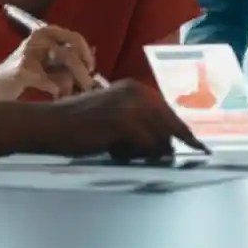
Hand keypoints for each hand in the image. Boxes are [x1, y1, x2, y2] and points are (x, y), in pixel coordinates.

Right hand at [0, 26, 94, 100]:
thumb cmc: (23, 75)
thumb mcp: (48, 62)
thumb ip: (67, 55)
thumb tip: (94, 50)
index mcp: (43, 32)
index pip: (74, 37)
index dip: (86, 54)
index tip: (91, 69)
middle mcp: (36, 38)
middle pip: (70, 53)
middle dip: (82, 72)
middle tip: (88, 86)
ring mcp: (28, 53)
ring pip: (61, 69)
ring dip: (71, 84)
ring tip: (69, 94)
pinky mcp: (21, 70)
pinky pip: (49, 83)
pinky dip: (55, 91)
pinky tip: (56, 96)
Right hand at [35, 80, 208, 161]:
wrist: (47, 125)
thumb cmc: (76, 126)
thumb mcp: (112, 118)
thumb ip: (138, 125)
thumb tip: (164, 147)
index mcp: (135, 88)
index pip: (168, 112)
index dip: (183, 132)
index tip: (200, 148)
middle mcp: (137, 92)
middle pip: (171, 123)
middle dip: (174, 144)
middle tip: (179, 159)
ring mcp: (131, 105)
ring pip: (160, 137)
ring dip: (147, 152)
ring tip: (119, 151)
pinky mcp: (123, 122)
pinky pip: (147, 146)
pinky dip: (137, 155)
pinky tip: (116, 153)